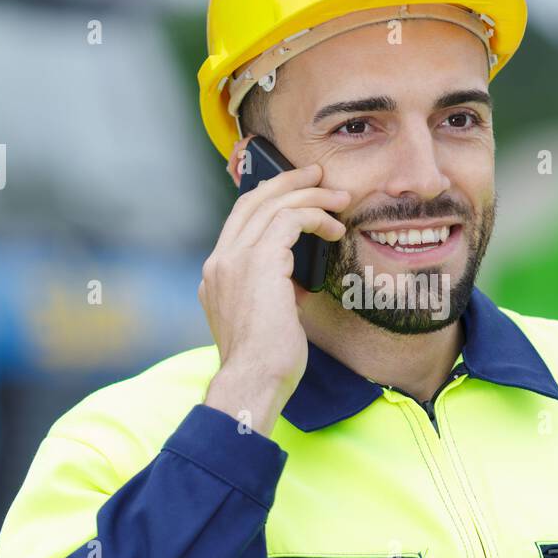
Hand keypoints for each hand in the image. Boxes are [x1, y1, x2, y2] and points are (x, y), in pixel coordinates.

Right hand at [199, 137, 350, 435]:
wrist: (254, 381)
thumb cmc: (266, 362)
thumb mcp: (266, 319)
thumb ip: (272, 293)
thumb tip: (295, 282)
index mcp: (217, 274)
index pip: (240, 220)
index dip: (269, 199)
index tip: (298, 193)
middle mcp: (220, 261)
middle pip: (252, 201)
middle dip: (288, 182)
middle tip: (318, 176)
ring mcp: (235, 260)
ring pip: (273, 205)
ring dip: (311, 197)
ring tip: (340, 200)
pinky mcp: (259, 262)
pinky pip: (290, 219)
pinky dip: (315, 217)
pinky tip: (334, 230)